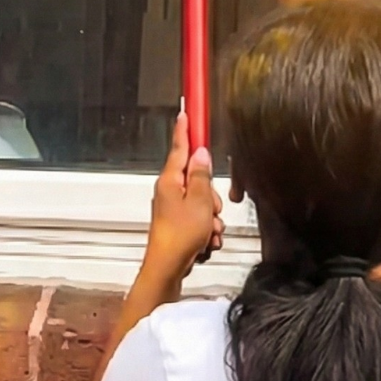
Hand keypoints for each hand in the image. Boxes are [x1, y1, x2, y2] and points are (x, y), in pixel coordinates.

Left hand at [143, 110, 223, 286]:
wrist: (167, 268)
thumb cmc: (180, 236)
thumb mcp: (199, 201)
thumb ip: (202, 176)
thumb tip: (201, 154)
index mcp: (170, 181)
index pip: (180, 148)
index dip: (185, 130)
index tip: (185, 113)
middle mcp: (169, 192)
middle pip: (198, 180)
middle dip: (212, 196)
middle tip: (213, 210)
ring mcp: (173, 209)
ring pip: (204, 203)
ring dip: (212, 218)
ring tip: (208, 232)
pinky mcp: (179, 226)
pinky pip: (201, 221)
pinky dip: (207, 231)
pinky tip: (206, 242)